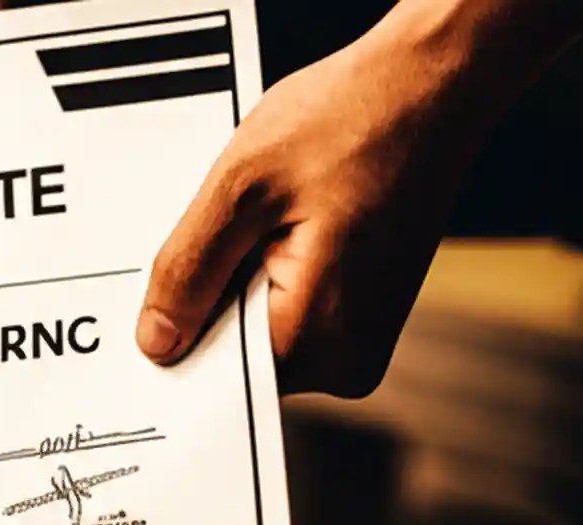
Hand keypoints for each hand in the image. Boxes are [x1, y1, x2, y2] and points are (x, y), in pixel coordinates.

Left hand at [134, 0, 582, 397]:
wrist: (430, 89)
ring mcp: (355, 342)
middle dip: (205, 302)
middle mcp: (344, 360)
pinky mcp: (357, 316)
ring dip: (233, 282)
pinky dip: (259, 273)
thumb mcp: (242, 187)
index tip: (151, 305)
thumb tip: (155, 344)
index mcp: (315, 340)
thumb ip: (190, 271)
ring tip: (259, 220)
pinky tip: (275, 225)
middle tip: (219, 234)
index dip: (173, 337)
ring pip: (252, 331)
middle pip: (231, 356)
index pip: (210, 377)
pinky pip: (281, 311)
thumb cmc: (350, 121)